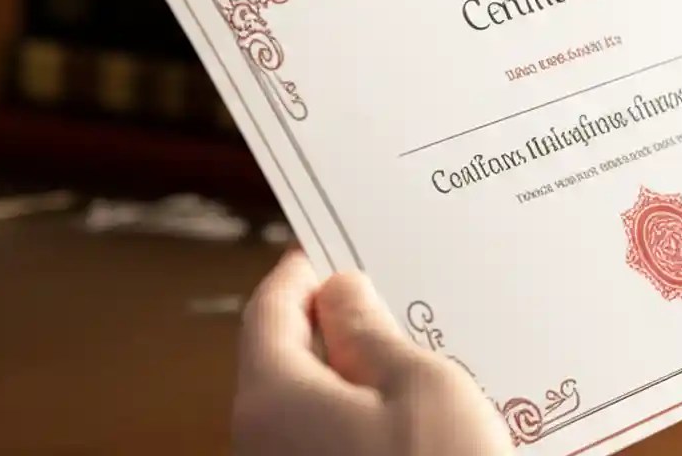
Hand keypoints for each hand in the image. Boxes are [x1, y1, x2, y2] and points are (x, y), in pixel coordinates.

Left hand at [232, 250, 512, 455]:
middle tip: (392, 293)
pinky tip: (417, 410)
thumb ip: (370, 333)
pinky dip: (364, 415)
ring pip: (311, 402)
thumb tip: (341, 294)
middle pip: (285, 356)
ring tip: (419, 349)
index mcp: (272, 398)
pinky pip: (330, 439)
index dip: (303, 271)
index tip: (334, 246)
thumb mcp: (421, 386)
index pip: (268, 309)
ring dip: (357, 371)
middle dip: (336, 320)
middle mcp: (261, 441)